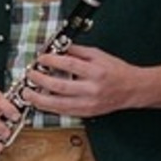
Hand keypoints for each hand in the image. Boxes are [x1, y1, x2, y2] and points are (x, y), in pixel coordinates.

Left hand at [24, 44, 140, 118]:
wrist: (133, 89)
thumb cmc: (116, 70)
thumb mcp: (99, 55)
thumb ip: (77, 51)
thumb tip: (57, 47)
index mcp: (96, 72)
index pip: (69, 65)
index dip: (51, 61)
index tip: (40, 58)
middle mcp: (92, 90)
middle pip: (59, 86)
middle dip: (40, 81)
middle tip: (30, 75)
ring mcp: (89, 104)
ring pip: (58, 104)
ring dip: (38, 99)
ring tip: (27, 92)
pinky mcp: (86, 113)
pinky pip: (63, 112)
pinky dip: (48, 107)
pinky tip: (39, 102)